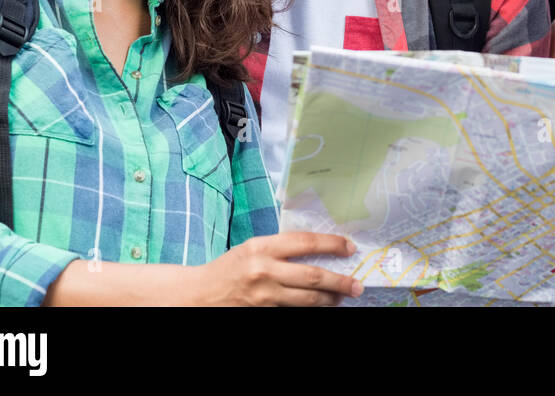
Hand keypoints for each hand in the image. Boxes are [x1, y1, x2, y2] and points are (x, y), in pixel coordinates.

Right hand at [192, 231, 363, 305]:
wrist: (198, 295)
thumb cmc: (229, 267)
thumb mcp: (253, 247)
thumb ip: (281, 247)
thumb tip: (320, 248)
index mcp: (262, 246)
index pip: (306, 242)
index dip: (332, 243)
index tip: (349, 247)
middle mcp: (263, 270)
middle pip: (312, 276)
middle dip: (340, 281)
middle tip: (357, 285)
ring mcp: (263, 296)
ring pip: (307, 300)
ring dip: (330, 300)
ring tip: (343, 298)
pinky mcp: (262, 313)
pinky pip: (293, 312)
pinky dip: (310, 310)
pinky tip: (321, 307)